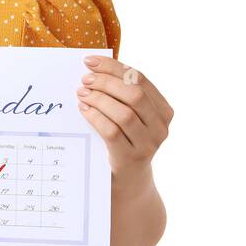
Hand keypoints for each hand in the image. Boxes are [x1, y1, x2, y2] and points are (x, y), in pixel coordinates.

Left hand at [77, 55, 172, 177]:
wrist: (129, 184)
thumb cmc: (125, 142)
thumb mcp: (130, 119)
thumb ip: (121, 96)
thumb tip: (94, 69)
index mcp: (164, 111)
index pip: (140, 79)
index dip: (114, 67)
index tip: (90, 61)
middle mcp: (161, 127)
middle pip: (134, 94)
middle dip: (106, 82)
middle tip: (85, 79)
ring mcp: (148, 145)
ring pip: (124, 113)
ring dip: (99, 99)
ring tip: (81, 93)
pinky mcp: (130, 158)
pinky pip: (112, 132)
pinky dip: (95, 117)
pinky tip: (83, 110)